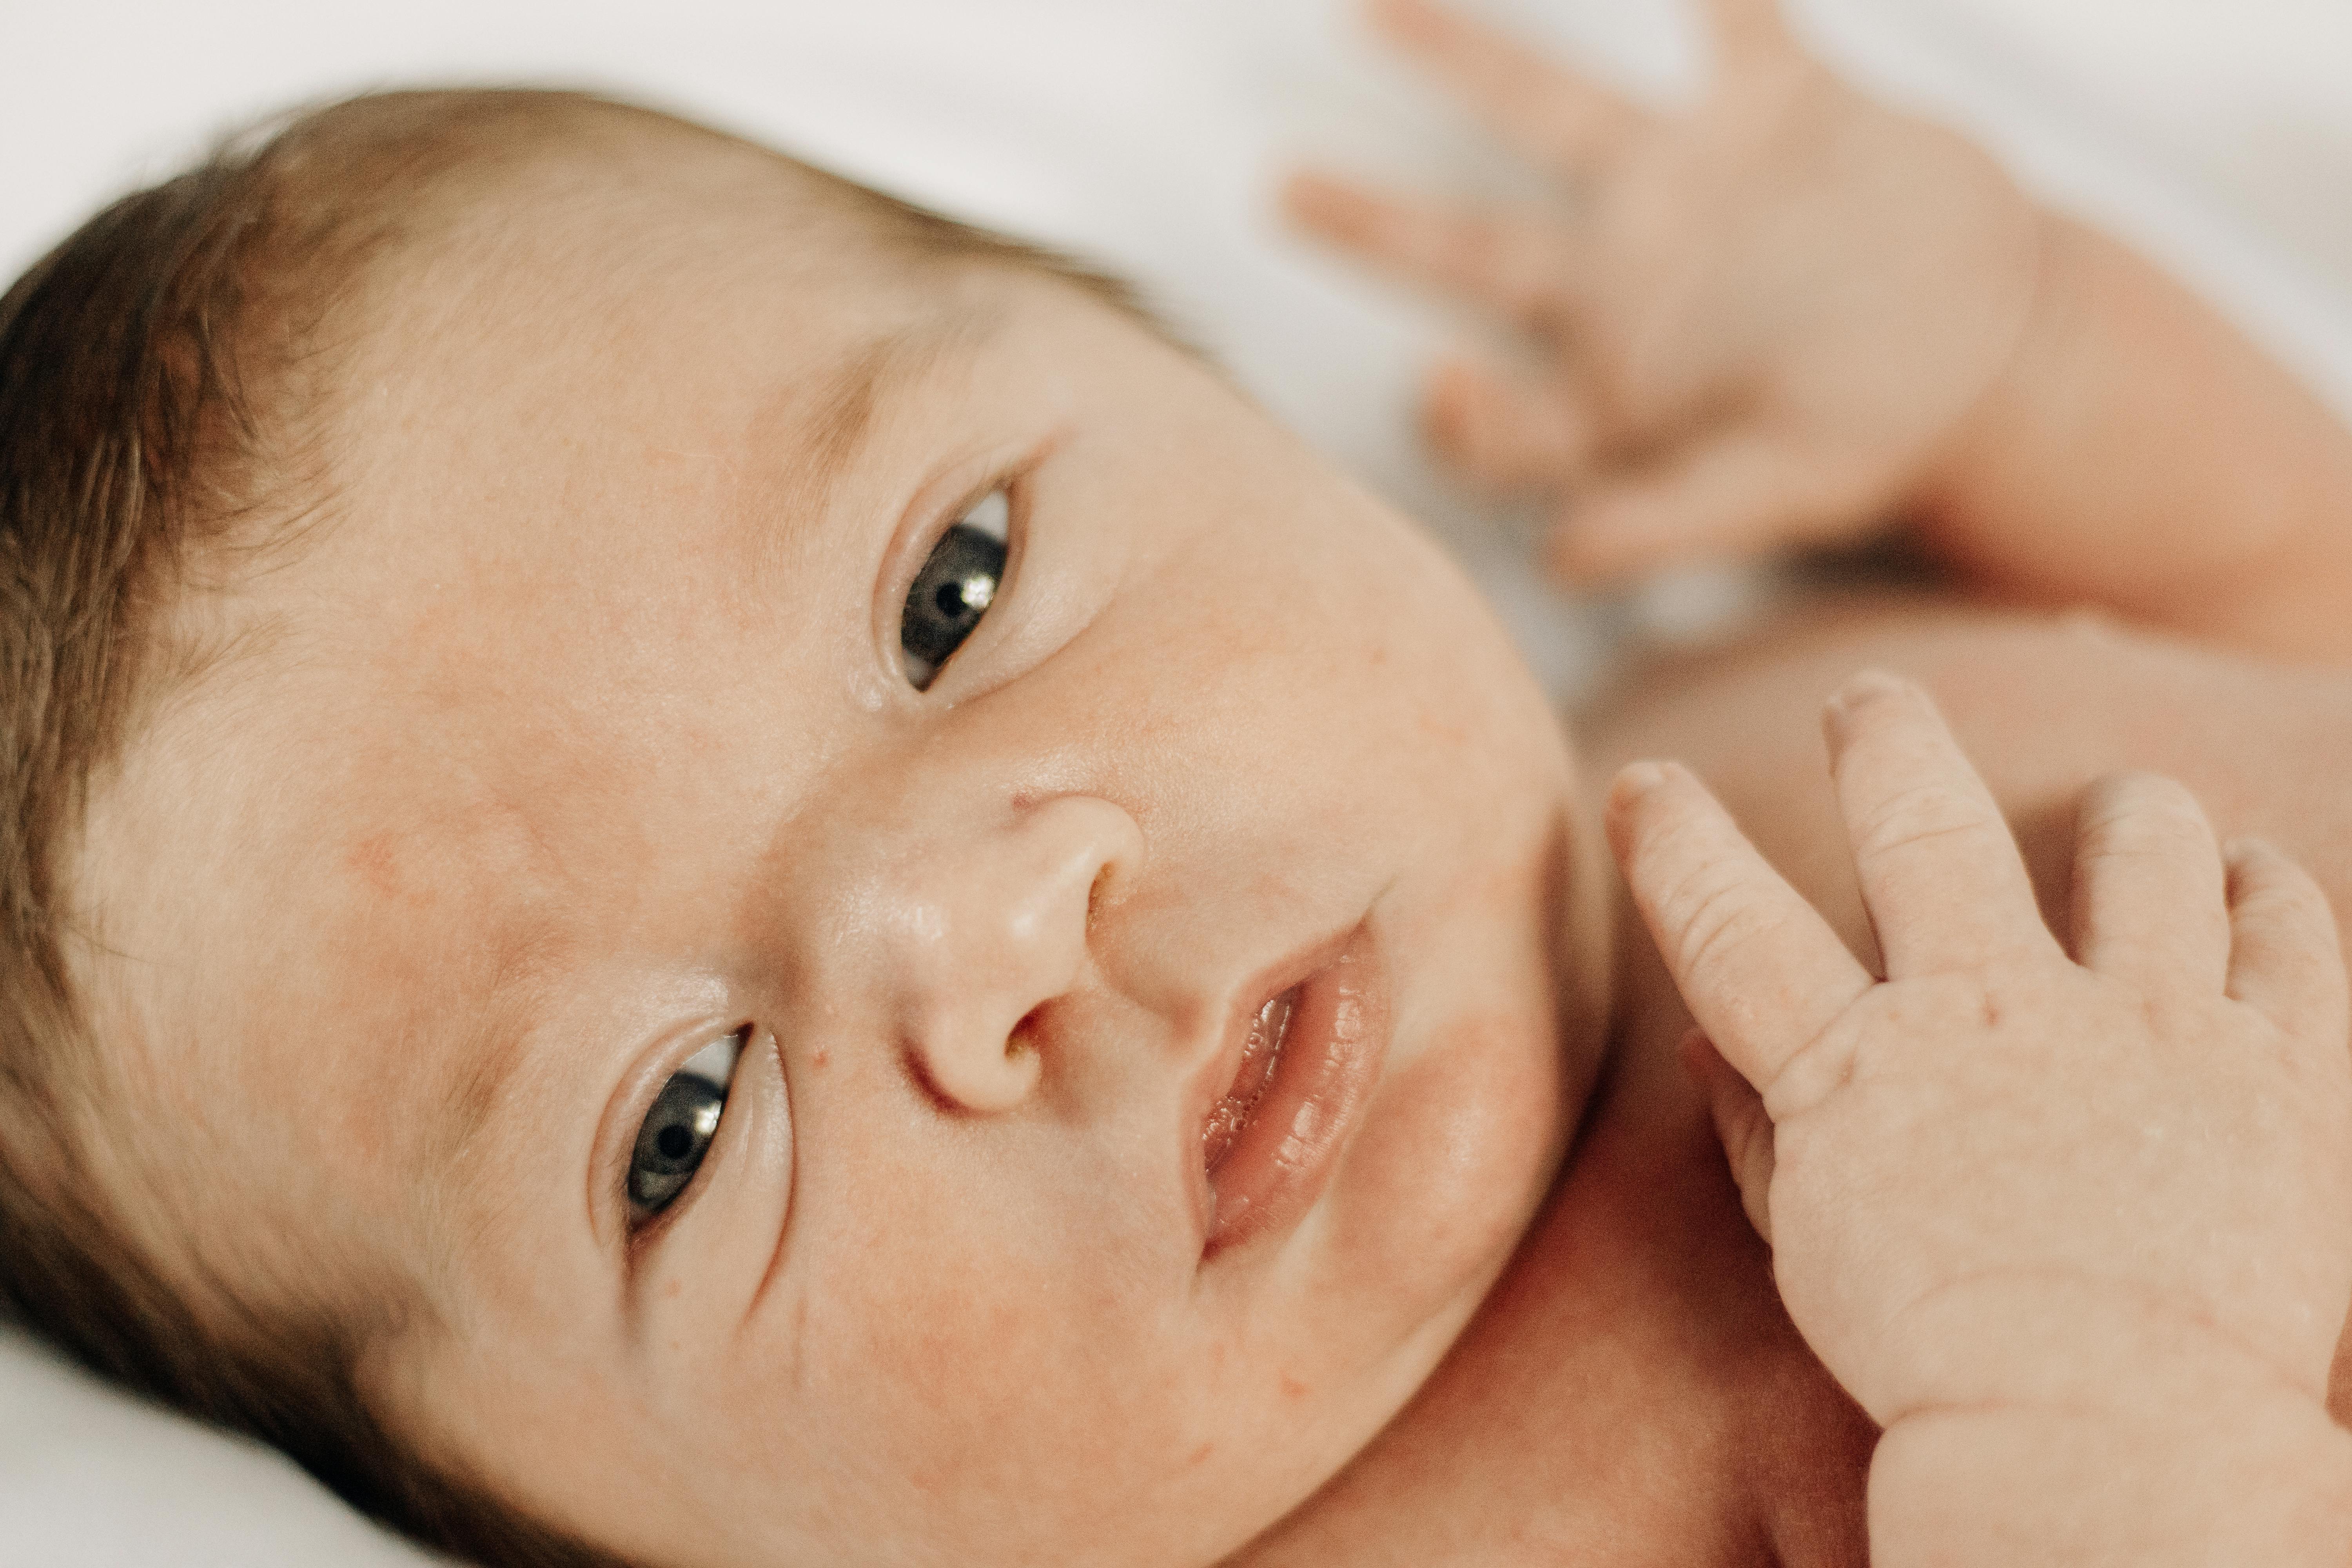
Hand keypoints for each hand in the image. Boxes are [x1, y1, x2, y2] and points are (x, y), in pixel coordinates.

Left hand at [1287, 0, 2042, 586]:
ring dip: (1460, 57)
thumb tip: (1557, 560)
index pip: (1498, 408)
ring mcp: (1686, 190)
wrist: (1994, 349)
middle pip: (1468, 250)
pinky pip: (1734, 19)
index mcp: (1613, 388)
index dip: (1457, 413)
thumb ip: (1664, 523)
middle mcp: (1621, 282)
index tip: (1435, 383)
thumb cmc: (1873, 438)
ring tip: (1364, 5)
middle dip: (1373, 224)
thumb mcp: (1774, 493)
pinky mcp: (1775, 113)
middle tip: (1277, 188)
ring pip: (1546, 110)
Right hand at [1606, 670, 2351, 1431]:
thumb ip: (1763, 1144)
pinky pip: (2289, 934)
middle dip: (1883, 741)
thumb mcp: (1817, 1255)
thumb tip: (1706, 1053)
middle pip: (1924, 822)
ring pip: (2143, 845)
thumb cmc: (1947, 1370)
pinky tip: (2258, 878)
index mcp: (1861, 1073)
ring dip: (2129, 811)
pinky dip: (2271, 894)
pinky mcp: (2275, 1066)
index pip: (1730, 920)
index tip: (1644, 785)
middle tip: (1867, 700)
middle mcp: (1994, 1014)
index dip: (1674, 842)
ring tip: (2125, 805)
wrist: (2115, 1446)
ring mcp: (2143, 1028)